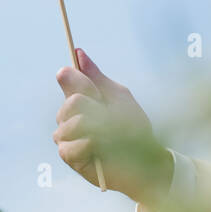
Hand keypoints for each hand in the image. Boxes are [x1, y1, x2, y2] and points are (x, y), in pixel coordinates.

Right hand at [54, 48, 173, 208]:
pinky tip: (98, 149)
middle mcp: (70, 115)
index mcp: (81, 98)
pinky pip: (68, 146)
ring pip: (67, 125)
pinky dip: (86, 146)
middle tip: (111, 119)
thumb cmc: (132, 127)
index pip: (68, 78)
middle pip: (71, 101)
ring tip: (108, 136)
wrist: (143, 159)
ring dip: (93, 129)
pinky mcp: (69, 157)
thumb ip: (96, 77)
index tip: (97, 88)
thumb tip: (78, 52)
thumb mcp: (117, 97)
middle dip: (95, 110)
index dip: (80, 81)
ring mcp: (67, 136)